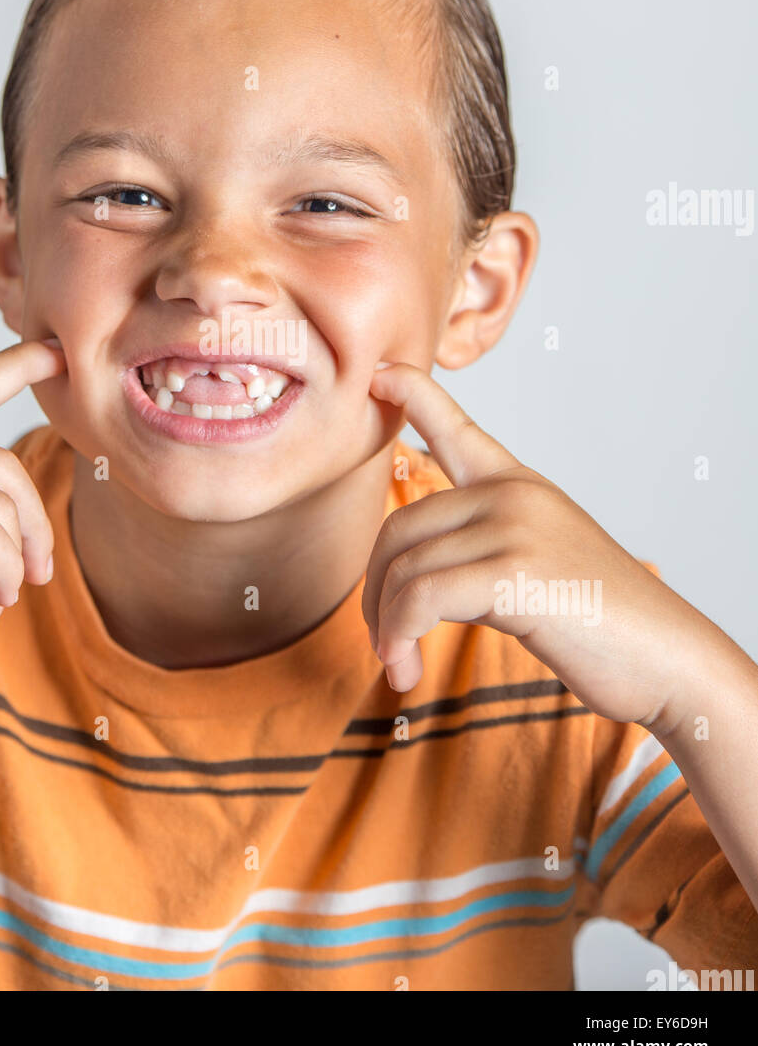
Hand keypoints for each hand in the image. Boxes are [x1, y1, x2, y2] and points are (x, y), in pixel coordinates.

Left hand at [362, 362, 700, 730]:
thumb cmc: (603, 623)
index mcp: (519, 486)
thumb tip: (412, 576)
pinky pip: (419, 599)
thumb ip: (483, 547)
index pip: (456, 427)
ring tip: (400, 668)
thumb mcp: (540, 562)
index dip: (414, 394)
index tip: (380, 375)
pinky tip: (407, 670)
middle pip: (400, 529)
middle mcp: (513, 495)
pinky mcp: (512, 572)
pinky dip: (400, 637)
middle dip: (377, 592)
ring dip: (388, 629)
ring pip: (404, 570)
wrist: (667, 658)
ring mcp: (514, 528)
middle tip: (385, 643)